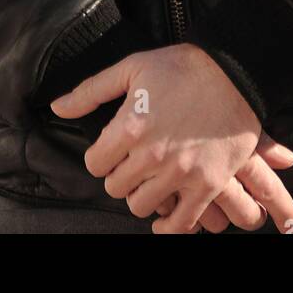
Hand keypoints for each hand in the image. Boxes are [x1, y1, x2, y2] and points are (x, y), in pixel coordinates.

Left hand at [50, 42, 292, 233]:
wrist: (236, 71)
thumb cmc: (182, 66)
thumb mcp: (132, 67)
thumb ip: (91, 90)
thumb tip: (57, 107)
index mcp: (130, 126)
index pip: (95, 163)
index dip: (101, 155)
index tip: (113, 148)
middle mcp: (152, 155)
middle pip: (116, 187)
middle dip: (120, 174)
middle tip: (132, 162)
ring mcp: (181, 173)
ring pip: (141, 206)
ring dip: (142, 194)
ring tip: (150, 178)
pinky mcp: (207, 185)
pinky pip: (180, 224)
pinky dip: (169, 226)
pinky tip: (163, 216)